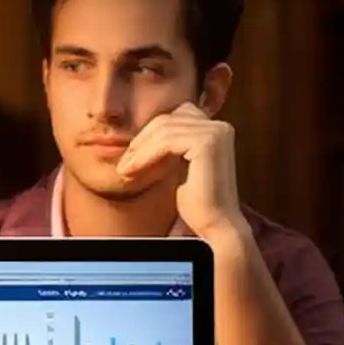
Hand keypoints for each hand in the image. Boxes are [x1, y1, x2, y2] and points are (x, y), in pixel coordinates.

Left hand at [116, 102, 244, 240]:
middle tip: (124, 165)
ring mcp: (215, 132)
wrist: (216, 226)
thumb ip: (171, 149)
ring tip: (124, 170)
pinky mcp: (207, 142)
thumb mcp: (181, 168)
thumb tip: (144, 138)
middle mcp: (219, 127)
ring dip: (139, 150)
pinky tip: (133, 171)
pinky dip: (145, 155)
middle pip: (167, 120)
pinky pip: (166, 141)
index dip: (149, 135)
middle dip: (141, 141)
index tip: (130, 158)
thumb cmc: (198, 204)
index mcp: (215, 131)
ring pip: (163, 129)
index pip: (173, 118)